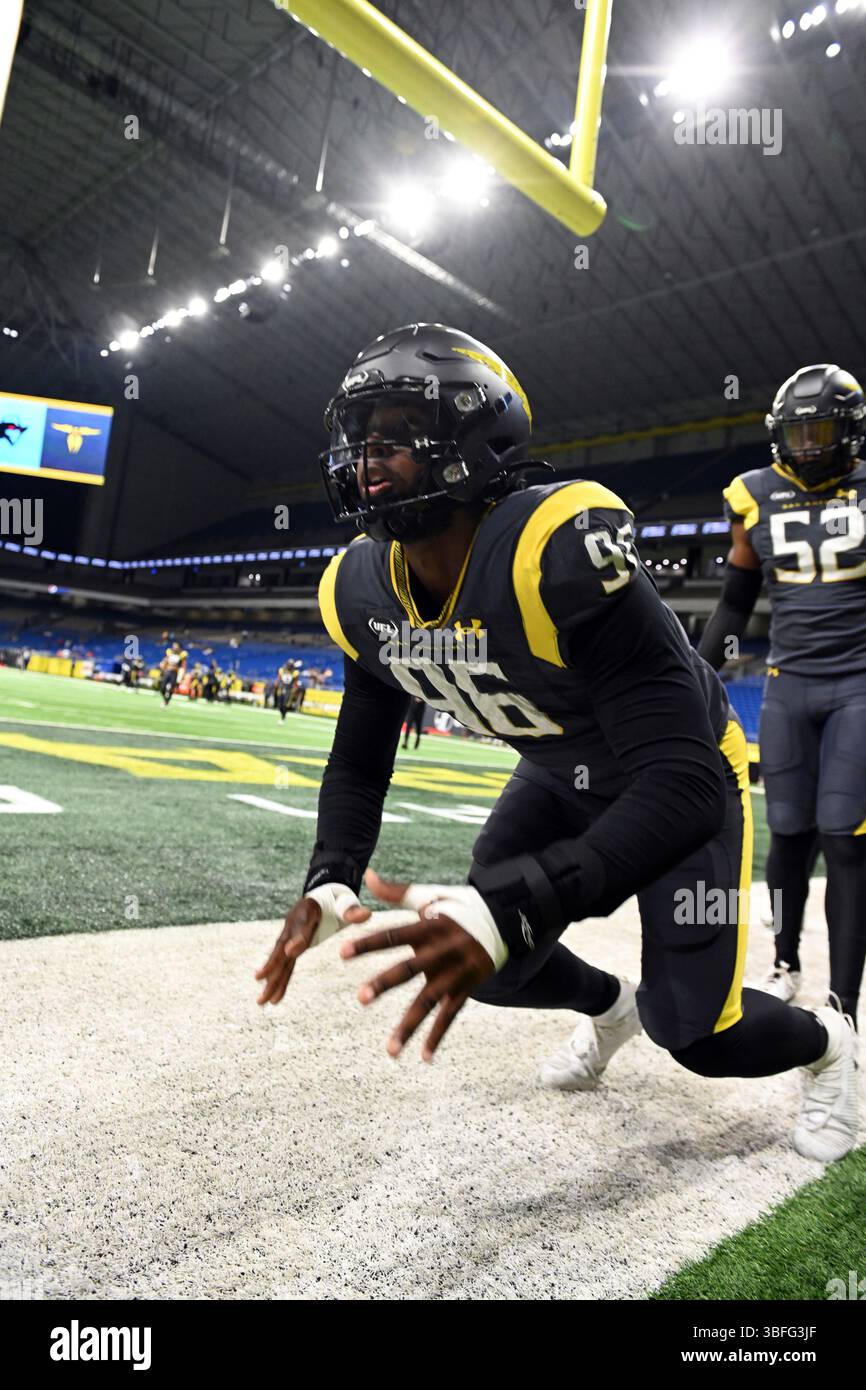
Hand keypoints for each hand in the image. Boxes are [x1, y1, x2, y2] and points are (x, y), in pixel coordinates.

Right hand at [255, 885, 368, 1005]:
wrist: (320, 897)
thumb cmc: (335, 901)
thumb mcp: (345, 903)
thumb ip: (352, 910)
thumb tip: (367, 914)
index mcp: (306, 913)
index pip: (302, 928)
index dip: (297, 940)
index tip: (291, 953)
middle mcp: (292, 926)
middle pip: (281, 948)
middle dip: (271, 964)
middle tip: (260, 978)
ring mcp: (289, 938)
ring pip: (278, 961)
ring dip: (270, 981)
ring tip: (261, 1001)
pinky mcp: (291, 947)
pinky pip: (284, 966)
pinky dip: (278, 982)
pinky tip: (273, 998)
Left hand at [339, 869, 499, 1060]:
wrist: (504, 918)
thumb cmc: (458, 906)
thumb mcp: (430, 896)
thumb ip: (396, 892)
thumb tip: (367, 876)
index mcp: (429, 927)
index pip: (393, 936)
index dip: (367, 944)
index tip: (342, 953)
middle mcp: (441, 951)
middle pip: (409, 970)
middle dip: (384, 984)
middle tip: (360, 998)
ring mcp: (455, 973)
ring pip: (429, 1002)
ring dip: (409, 1026)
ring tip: (390, 1050)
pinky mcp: (466, 988)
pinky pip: (450, 1016)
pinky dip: (437, 1037)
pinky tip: (422, 1057)